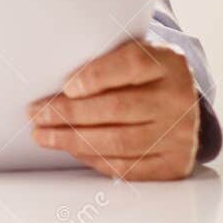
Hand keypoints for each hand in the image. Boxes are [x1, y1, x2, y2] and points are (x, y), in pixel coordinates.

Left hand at [28, 38, 200, 179]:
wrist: (185, 103)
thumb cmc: (145, 77)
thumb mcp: (132, 55)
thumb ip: (102, 63)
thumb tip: (56, 87)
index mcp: (167, 62)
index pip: (131, 64)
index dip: (95, 75)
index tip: (65, 86)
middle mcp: (178, 98)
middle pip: (117, 107)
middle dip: (69, 113)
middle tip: (37, 114)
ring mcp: (180, 134)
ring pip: (118, 141)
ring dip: (72, 140)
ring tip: (44, 135)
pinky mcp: (174, 164)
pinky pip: (127, 167)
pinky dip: (93, 159)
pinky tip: (72, 149)